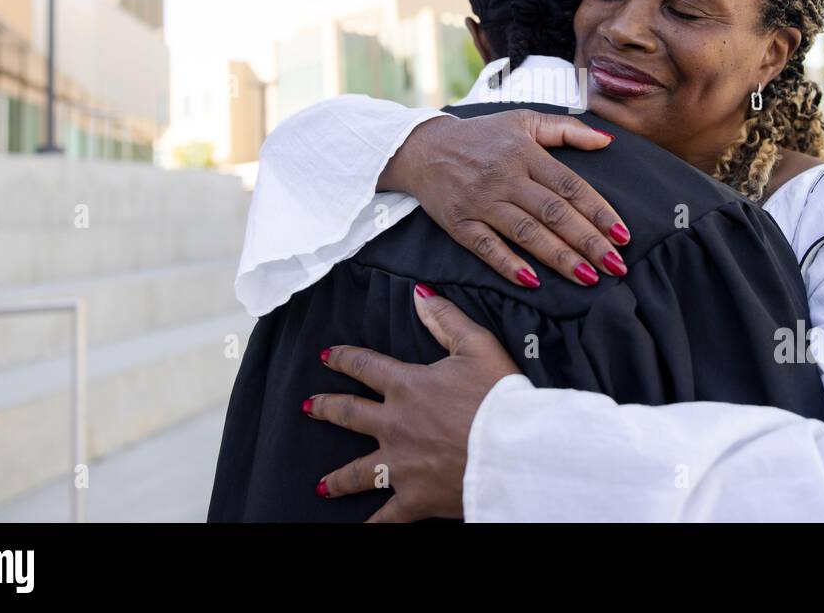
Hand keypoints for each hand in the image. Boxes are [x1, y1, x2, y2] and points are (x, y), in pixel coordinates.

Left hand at [304, 285, 519, 521]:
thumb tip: (419, 295)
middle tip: (309, 407)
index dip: (343, 358)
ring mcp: (400, 464)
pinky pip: (385, 517)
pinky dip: (371, 525)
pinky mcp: (414, 498)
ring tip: (321, 486)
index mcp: (407, 386)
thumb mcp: (477, 345)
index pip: (365, 365)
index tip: (326, 355)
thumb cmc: (499, 395)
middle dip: (327, 408)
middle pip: (350, 414)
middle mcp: (394, 424)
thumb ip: (445, 319)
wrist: (514, 449)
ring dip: (337, 478)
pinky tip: (357, 530)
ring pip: (357, 472)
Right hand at [377, 110, 630, 286]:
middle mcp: (505, 177)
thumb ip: (566, 129)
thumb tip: (607, 140)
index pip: (571, 186)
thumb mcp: (523, 121)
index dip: (599, 211)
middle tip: (616, 265)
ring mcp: (481, 201)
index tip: (624, 235)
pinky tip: (533, 282)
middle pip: (554, 213)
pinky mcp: (459, 223)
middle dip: (588, 241)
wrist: (422, 147)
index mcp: (526, 153)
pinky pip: (486, 247)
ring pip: (526, 233)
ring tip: (588, 278)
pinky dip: (508, 264)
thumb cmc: (481, 136)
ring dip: (559, 257)